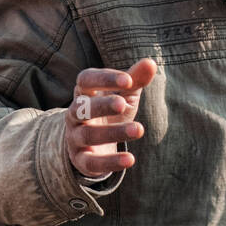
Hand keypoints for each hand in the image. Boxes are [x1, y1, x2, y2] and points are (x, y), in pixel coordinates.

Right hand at [66, 58, 157, 180]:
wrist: (92, 145)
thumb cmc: (110, 112)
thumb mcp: (124, 95)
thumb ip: (135, 80)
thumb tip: (151, 62)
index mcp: (84, 93)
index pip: (86, 80)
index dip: (104, 79)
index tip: (128, 80)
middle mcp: (74, 114)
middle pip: (81, 108)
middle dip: (101, 105)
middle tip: (122, 104)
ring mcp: (75, 138)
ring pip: (88, 135)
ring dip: (113, 132)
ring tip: (139, 129)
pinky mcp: (81, 160)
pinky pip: (92, 162)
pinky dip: (111, 162)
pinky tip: (130, 159)